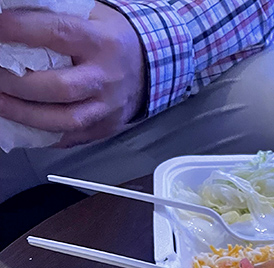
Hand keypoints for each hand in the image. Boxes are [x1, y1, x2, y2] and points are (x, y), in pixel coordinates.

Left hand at [0, 2, 146, 146]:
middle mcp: (105, 78)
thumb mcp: (90, 16)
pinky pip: (68, 137)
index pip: (58, 33)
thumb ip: (56, 17)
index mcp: (101, 42)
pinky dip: (40, 133)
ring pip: (64, 119)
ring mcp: (106, 108)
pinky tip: (20, 122)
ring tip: (0, 103)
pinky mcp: (103, 128)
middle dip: (18, 83)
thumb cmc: (109, 38)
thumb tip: (12, 13)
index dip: (21, 31)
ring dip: (25, 114)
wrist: (147, 67)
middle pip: (59, 87)